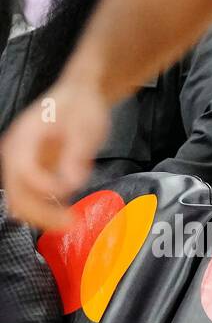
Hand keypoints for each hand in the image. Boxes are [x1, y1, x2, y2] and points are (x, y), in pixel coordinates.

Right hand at [0, 77, 109, 229]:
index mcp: (24, 139)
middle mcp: (15, 153)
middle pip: (16, 194)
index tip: (71, 189)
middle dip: (42, 214)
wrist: (80, 99)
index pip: (24, 172)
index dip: (46, 187)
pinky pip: (32, 198)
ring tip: (72, 220)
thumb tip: (71, 182)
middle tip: (72, 222)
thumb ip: (77, 155)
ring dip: (43, 216)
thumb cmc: (82, 109)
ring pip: (21, 201)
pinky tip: (68, 211)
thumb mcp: (86, 129)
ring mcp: (21, 164)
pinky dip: (46, 209)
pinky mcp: (32, 172)